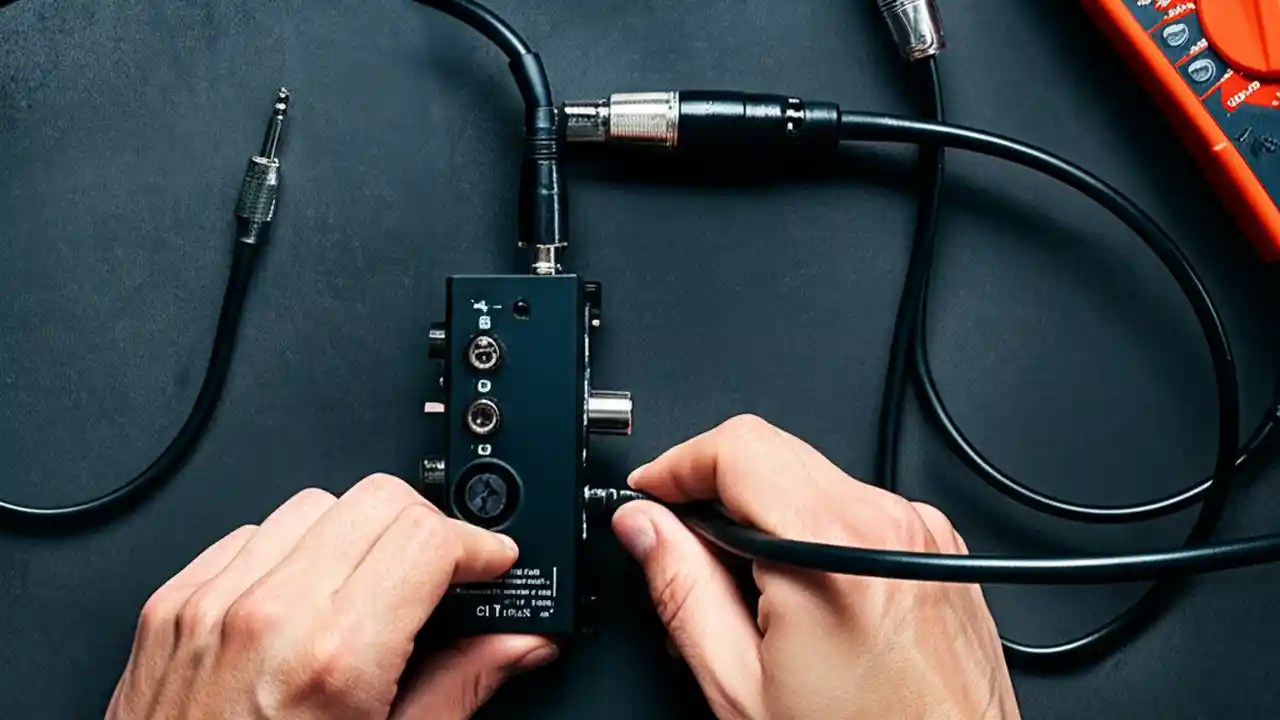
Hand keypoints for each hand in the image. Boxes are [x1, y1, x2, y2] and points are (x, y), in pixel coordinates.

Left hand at [108, 474, 557, 719]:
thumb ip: (462, 686)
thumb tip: (518, 643)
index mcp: (333, 659)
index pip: (428, 536)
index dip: (476, 545)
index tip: (489, 566)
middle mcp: (267, 617)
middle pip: (376, 500)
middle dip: (424, 528)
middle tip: (441, 574)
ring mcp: (209, 605)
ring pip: (313, 505)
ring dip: (356, 535)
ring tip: (370, 590)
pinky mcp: (170, 607)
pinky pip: (248, 535)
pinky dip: (289, 552)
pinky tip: (304, 601)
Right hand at [613, 415, 1019, 719]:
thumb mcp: (741, 683)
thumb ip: (681, 588)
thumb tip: (644, 526)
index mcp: (834, 545)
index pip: (737, 447)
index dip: (675, 465)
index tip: (648, 494)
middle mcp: (887, 523)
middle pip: (773, 454)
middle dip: (712, 492)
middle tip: (678, 547)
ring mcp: (922, 532)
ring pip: (812, 480)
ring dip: (761, 517)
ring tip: (743, 596)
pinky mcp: (939, 551)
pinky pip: (855, 511)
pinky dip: (810, 535)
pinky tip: (795, 597)